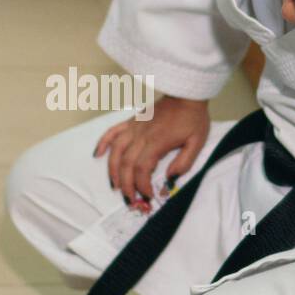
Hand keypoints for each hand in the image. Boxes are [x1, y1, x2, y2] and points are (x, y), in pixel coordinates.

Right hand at [93, 96, 209, 212]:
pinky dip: (103, 143)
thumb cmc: (193, 118)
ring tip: (115, 186)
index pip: (142, 169)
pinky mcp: (132, 122)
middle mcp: (141, 135)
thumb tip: (170, 178)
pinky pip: (112, 132)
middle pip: (126, 164)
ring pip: (116, 151)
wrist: (186, 94)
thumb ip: (184, 163)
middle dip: (126, 186)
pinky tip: (97, 155)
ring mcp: (134, 128)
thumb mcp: (197, 143)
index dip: (142, 186)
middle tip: (130, 200)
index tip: (149, 195)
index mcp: (157, 142)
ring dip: (113, 171)